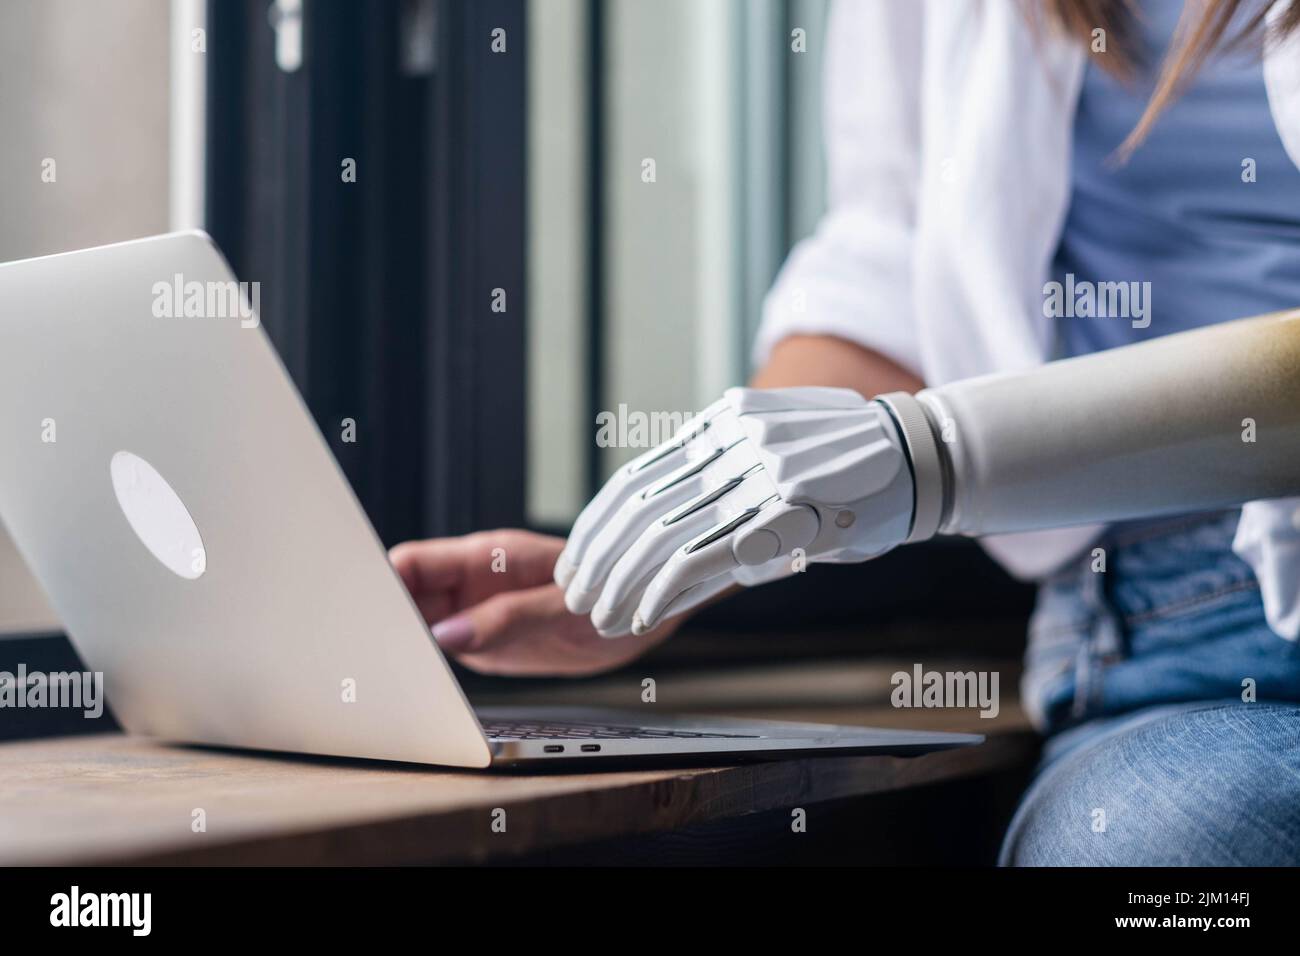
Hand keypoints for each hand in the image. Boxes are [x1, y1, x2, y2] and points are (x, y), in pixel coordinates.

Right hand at [389, 530, 682, 675]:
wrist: (644, 614)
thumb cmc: (613, 597)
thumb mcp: (563, 611)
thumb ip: (506, 620)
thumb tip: (444, 636)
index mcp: (488, 558)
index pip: (414, 562)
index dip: (380, 581)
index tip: (360, 611)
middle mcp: (475, 581)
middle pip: (407, 593)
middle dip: (381, 616)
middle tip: (360, 651)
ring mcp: (477, 610)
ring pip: (419, 621)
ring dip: (400, 643)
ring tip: (377, 672)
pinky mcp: (485, 639)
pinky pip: (442, 647)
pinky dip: (424, 663)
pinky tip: (412, 685)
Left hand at [554, 386, 914, 636]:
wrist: (921, 457)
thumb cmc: (846, 470)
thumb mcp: (776, 455)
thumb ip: (722, 487)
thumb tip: (663, 550)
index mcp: (722, 422)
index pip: (637, 477)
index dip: (596, 524)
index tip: (577, 559)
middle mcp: (732, 441)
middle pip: (639, 506)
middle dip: (599, 559)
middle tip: (578, 596)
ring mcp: (756, 474)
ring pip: (660, 534)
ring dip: (620, 582)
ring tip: (601, 616)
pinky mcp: (781, 512)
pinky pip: (699, 554)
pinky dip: (660, 590)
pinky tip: (641, 615)